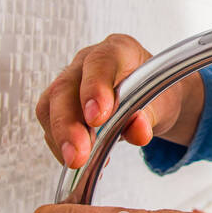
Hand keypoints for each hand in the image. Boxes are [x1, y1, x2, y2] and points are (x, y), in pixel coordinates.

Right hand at [34, 34, 202, 167]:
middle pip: (65, 88)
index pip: (100, 62)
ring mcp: (70, 82)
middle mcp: (87, 62)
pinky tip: (81, 160)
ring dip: (60, 138)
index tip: (97, 118)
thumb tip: (138, 131)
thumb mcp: (162, 104)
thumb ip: (149, 116)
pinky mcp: (59, 105)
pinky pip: (50, 125)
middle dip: (68, 124)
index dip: (95, 88)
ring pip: (50, 106)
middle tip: (78, 155)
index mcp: (118, 50)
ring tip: (78, 162)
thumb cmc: (154, 93)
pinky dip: (62, 146)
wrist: (150, 101)